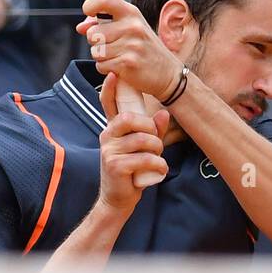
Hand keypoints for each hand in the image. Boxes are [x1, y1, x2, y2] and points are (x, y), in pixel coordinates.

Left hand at [77, 0, 178, 100]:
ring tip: (118, 57)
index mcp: (132, 13)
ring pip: (95, 52)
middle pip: (92, 33)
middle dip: (96, 43)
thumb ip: (104, 23)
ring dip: (102, 58)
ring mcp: (131, 45)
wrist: (168, 74)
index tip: (88, 12)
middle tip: (112, 45)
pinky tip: (120, 67)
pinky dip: (107, 69)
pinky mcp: (128, 63)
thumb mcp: (130, 29)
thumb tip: (81, 27)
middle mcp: (132, 26)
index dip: (90, 5)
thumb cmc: (146, 49)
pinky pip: (101, 65)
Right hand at [95, 72, 168, 212]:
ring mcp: (108, 151)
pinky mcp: (115, 166)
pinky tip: (158, 171)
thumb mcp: (145, 147)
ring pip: (142, 140)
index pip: (108, 105)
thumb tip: (164, 113)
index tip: (113, 74)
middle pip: (130, 119)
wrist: (119, 198)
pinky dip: (158, 165)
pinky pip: (145, 158)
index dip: (109, 89)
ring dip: (157, 151)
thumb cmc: (133, 169)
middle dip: (150, 129)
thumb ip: (154, 130)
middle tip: (155, 143)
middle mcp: (107, 136)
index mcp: (113, 129)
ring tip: (156, 159)